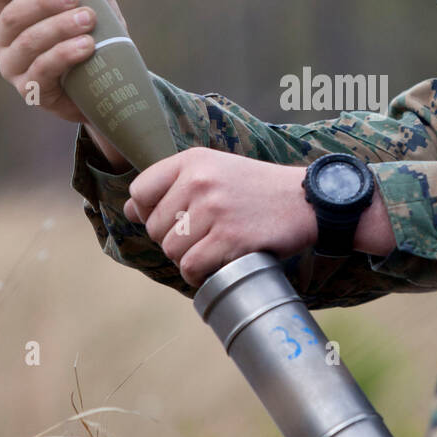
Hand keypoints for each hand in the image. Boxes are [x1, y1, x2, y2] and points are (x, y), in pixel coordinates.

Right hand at [0, 0, 130, 169]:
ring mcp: (14, 67)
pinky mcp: (31, 90)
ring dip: (60, 27)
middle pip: (13, 15)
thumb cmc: (92, 32)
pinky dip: (65, 55)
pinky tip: (87, 47)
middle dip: (45, 2)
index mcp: (11, 10)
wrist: (109, 80)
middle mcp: (4, 39)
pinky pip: (42, 70)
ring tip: (89, 20)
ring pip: (28, 42)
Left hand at [124, 149, 317, 286]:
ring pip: (172, 250)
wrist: (307, 200)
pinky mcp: (230, 238)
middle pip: (155, 228)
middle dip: (173, 240)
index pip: (140, 191)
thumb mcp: (216, 170)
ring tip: (213, 250)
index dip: (150, 212)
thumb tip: (129, 211)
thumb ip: (173, 185)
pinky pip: (192, 267)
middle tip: (204, 237)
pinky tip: (217, 266)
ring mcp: (215, 210)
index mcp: (193, 161)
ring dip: (187, 259)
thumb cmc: (258, 189)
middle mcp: (200, 181)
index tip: (174, 218)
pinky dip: (199, 275)